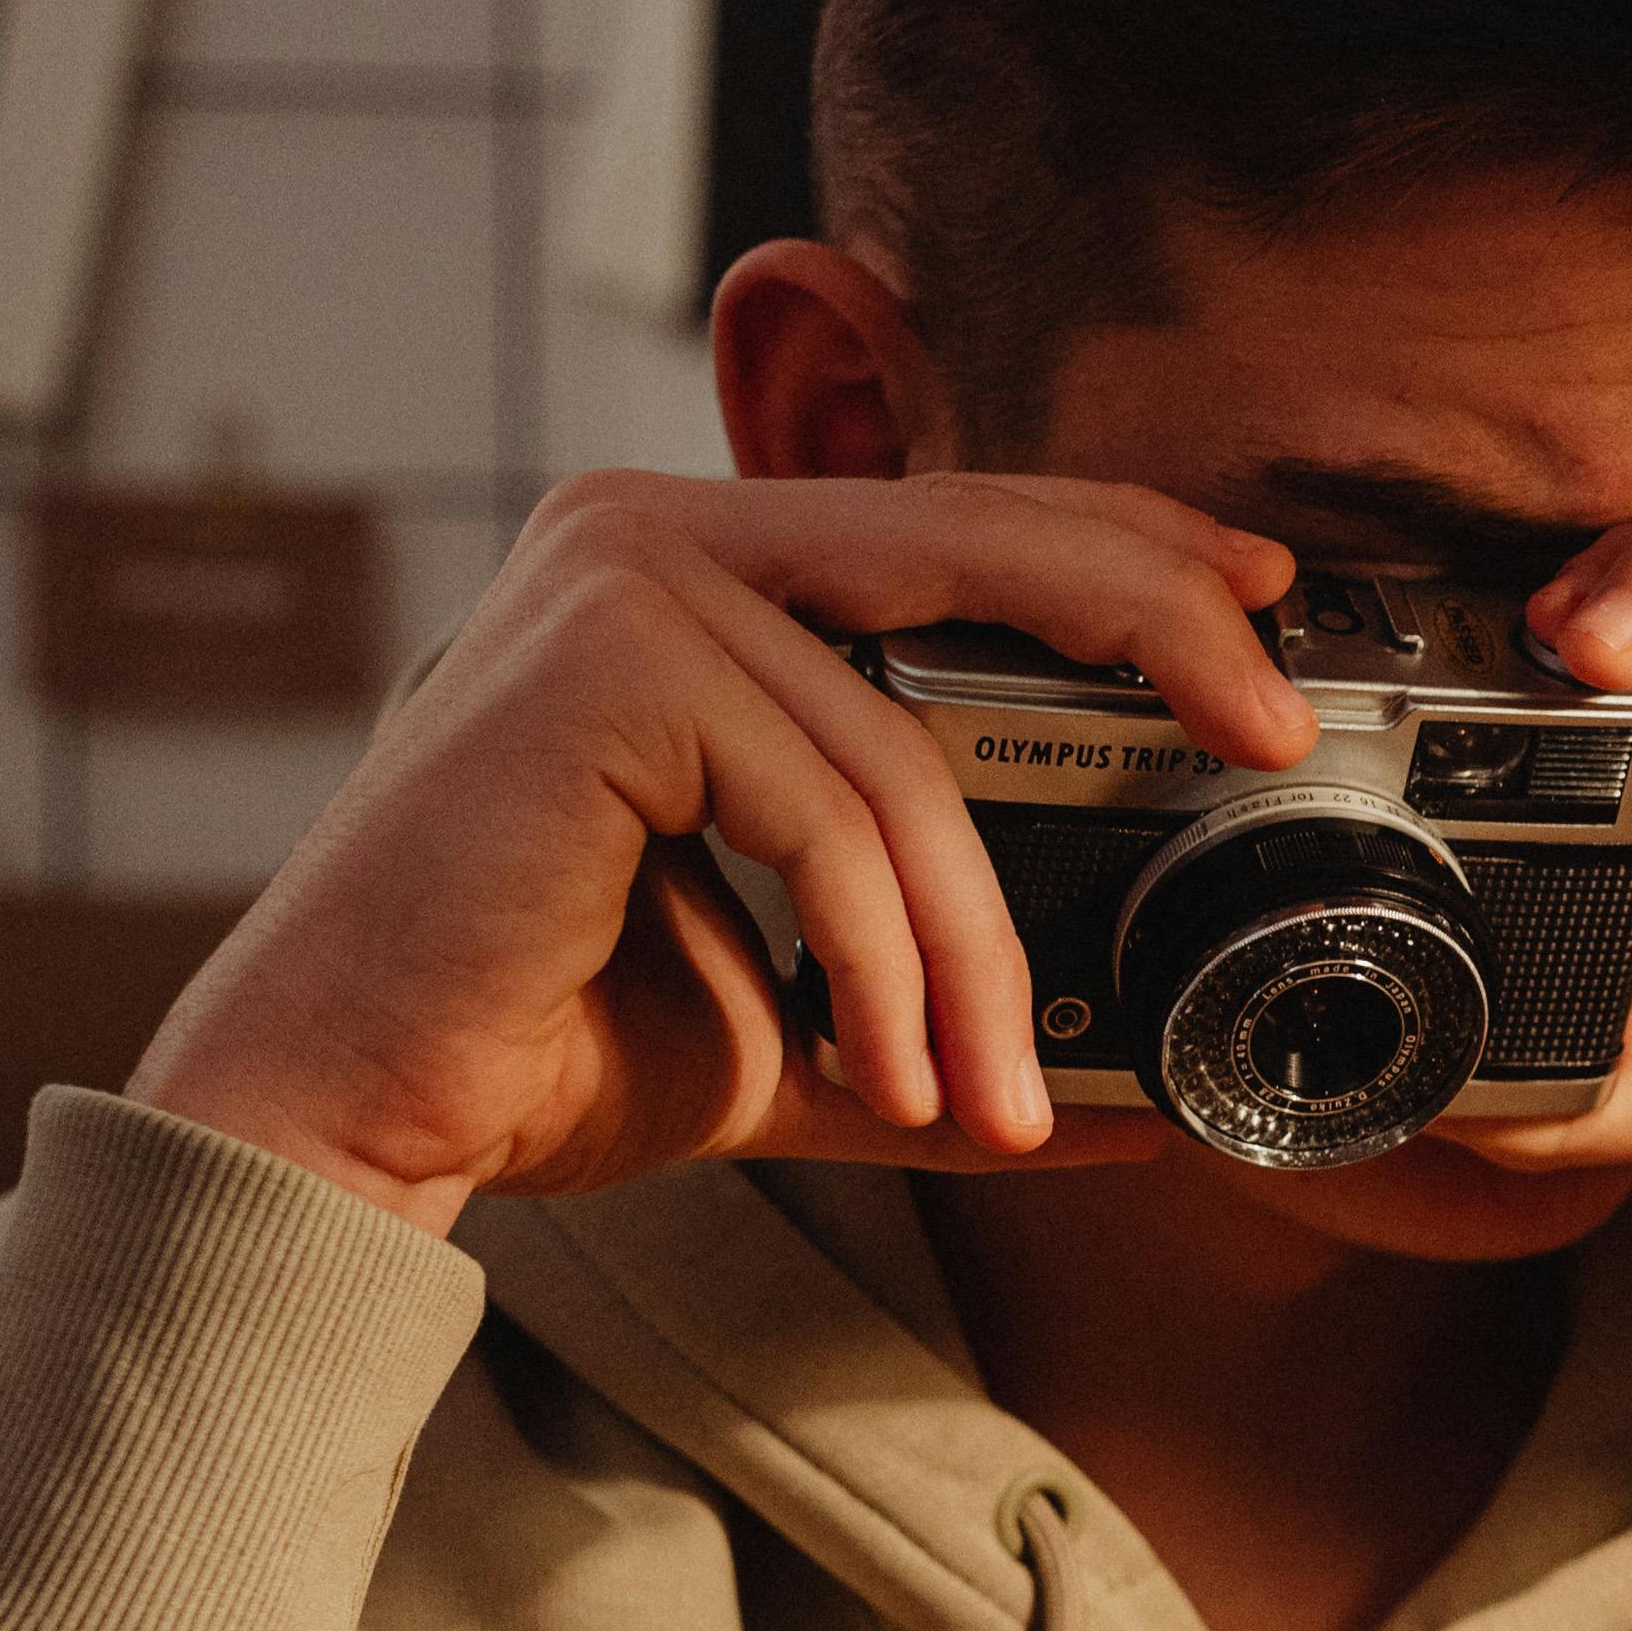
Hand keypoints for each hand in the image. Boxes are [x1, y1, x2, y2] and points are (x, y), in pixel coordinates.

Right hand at [128, 471, 1317, 1230]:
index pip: (962, 524)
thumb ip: (945, 1014)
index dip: (1126, 550)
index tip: (1262, 607)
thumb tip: (1121, 1102)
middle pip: (979, 552)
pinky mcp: (601, 660)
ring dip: (978, 957)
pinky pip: (829, 813)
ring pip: (911, 759)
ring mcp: (621, 576)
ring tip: (996, 1096)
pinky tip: (900, 1074)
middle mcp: (656, 535)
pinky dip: (890, 962)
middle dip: (1155, 633)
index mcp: (703, 575)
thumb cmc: (547, 1040)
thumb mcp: (806, 1015)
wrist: (354, 1106)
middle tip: (1276, 733)